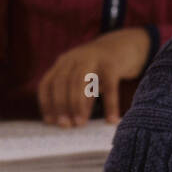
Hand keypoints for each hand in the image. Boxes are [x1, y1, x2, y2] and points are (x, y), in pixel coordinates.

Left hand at [37, 27, 151, 125]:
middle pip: (62, 81)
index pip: (47, 83)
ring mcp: (94, 58)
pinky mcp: (112, 64)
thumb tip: (73, 122)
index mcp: (64, 62)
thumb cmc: (101, 69)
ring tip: (80, 123)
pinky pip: (109, 86)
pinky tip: (111, 120)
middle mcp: (75, 58)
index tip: (50, 122)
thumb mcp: (85, 80)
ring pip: (79, 81)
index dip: (46, 103)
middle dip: (61, 105)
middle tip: (65, 125)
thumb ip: (79, 96)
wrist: (125, 46)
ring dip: (78, 104)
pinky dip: (110, 105)